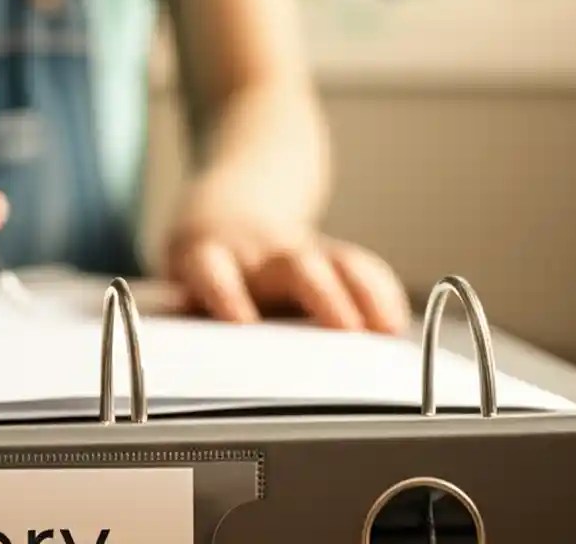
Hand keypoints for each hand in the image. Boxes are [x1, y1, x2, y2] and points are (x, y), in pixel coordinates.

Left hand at [166, 214, 409, 333]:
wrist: (228, 209)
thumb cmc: (204, 269)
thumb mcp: (181, 285)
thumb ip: (188, 318)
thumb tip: (186, 366)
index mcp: (208, 259)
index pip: (213, 271)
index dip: (227, 293)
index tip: (243, 321)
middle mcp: (258, 253)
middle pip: (292, 265)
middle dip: (322, 294)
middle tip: (346, 329)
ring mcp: (299, 250)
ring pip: (337, 262)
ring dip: (364, 295)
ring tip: (386, 329)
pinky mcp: (330, 253)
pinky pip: (363, 267)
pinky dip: (381, 293)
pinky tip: (394, 322)